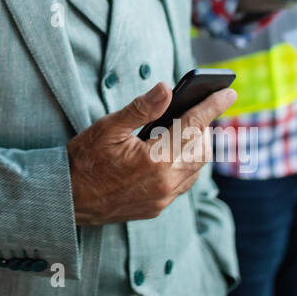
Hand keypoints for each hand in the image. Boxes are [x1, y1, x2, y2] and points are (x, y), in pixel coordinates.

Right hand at [67, 81, 236, 225]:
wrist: (68, 199)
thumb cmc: (84, 160)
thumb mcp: (108, 127)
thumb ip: (141, 108)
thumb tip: (167, 88)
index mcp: (154, 159)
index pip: (193, 126)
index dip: (212, 106)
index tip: (228, 91)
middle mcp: (164, 182)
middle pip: (201, 149)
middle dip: (202, 128)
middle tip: (194, 110)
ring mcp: (162, 198)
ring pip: (196, 169)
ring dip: (194, 148)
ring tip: (182, 131)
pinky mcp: (157, 207)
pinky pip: (183, 184)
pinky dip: (184, 166)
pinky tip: (169, 155)